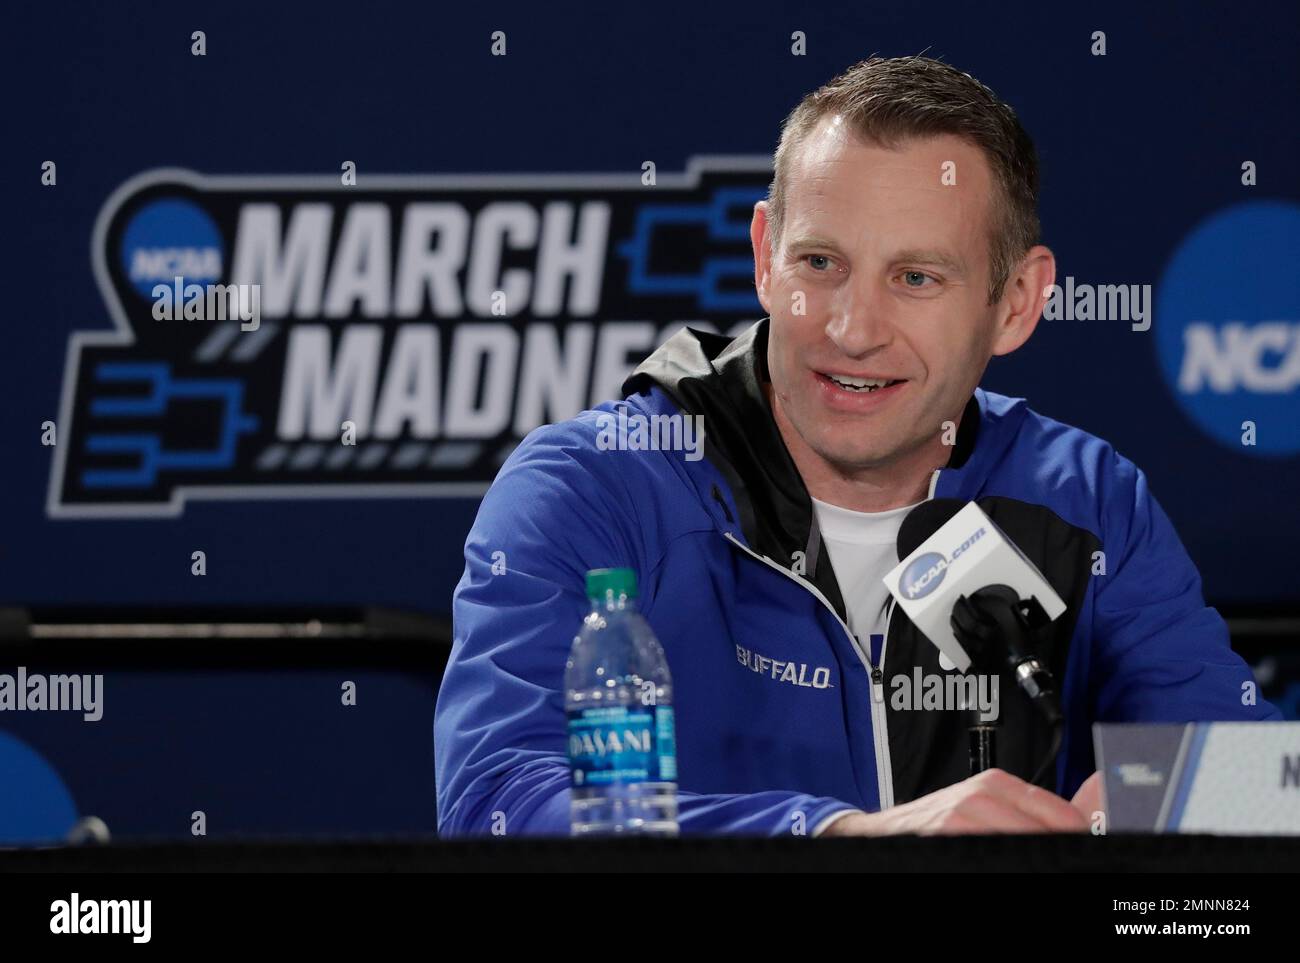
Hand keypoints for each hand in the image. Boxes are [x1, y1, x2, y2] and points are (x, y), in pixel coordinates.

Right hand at [821, 768, 1096, 835]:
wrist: (876, 834)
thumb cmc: (936, 826)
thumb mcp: (987, 808)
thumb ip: (1043, 809)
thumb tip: (1104, 789)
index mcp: (998, 784)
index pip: (1066, 820)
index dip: (1078, 842)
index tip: (1080, 854)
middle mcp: (982, 796)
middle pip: (1049, 837)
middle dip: (1053, 854)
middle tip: (1041, 860)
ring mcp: (963, 818)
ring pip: (1026, 848)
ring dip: (1024, 860)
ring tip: (1003, 859)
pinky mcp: (947, 836)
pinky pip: (993, 855)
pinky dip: (994, 862)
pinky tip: (983, 861)